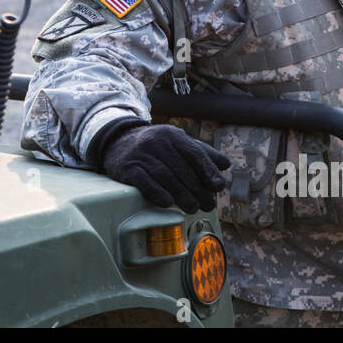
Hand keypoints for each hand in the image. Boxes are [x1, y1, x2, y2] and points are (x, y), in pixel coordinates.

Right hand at [100, 123, 230, 212]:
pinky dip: (157, 193)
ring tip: (193, 208)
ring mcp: (141, 154)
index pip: (194, 153)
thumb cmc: (154, 146)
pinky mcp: (127, 167)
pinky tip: (168, 203)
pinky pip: (144, 181)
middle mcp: (157, 141)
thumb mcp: (176, 142)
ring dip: (181, 195)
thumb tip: (225, 165)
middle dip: (198, 189)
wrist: (117, 142)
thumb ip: (201, 152)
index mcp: (172, 135)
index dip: (208, 171)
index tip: (218, 186)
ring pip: (165, 177)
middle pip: (181, 168)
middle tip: (208, 204)